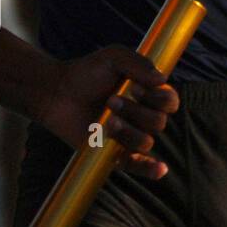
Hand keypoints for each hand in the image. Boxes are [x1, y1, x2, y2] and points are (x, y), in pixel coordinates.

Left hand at [35, 46, 180, 179]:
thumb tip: (162, 79)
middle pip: (158, 122)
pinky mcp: (114, 153)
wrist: (57, 92)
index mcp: (147, 95)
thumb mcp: (113, 57)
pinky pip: (138, 166)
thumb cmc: (86, 72)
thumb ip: (138, 63)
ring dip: (128, 130)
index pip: (170, 102)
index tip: (135, 86)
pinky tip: (160, 169)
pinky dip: (151, 169)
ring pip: (145, 141)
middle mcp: (142, 117)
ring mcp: (129, 136)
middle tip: (110, 100)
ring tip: (107, 120)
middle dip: (135, 111)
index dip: (158, 97)